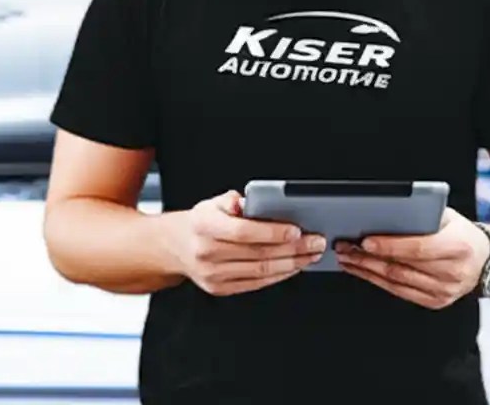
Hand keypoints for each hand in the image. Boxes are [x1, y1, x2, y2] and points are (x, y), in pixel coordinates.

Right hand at [162, 190, 325, 295]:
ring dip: (292, 263)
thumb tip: (251, 203)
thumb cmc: (199, 223)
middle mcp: (208, 252)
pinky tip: (294, 266)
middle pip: (258, 253)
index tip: (296, 230)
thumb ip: (232, 200)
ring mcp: (213, 274)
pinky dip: (279, 275)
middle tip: (315, 242)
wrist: (174, 248)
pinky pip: (256, 283)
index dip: (273, 232)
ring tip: (311, 254)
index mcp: (205, 226)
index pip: (244, 231)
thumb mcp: (211, 203)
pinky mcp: (220, 288)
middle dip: (293, 249)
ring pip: (261, 270)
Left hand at [334, 207, 489, 309]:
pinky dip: (377, 281)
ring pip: (396, 281)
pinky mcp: (435, 302)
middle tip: (346, 247)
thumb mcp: (447, 217)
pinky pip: (400, 291)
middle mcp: (452, 272)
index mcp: (458, 246)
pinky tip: (362, 271)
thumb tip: (384, 214)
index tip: (365, 241)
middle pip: (401, 266)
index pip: (417, 248)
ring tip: (347, 258)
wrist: (486, 260)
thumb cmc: (461, 234)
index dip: (389, 246)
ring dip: (367, 270)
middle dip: (368, 257)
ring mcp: (444, 291)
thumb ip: (422, 215)